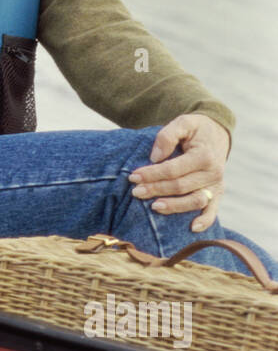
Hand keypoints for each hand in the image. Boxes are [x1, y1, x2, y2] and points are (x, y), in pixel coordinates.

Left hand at [127, 113, 229, 231]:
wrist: (216, 133)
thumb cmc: (195, 129)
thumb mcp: (183, 122)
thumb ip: (168, 135)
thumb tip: (155, 158)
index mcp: (204, 155)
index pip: (173, 169)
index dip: (152, 174)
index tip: (134, 176)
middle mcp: (213, 172)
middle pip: (180, 187)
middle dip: (155, 190)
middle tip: (136, 191)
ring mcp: (216, 185)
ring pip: (194, 201)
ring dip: (173, 206)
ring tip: (153, 206)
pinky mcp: (217, 193)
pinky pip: (213, 211)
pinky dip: (205, 221)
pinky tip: (192, 227)